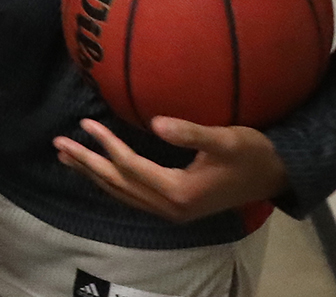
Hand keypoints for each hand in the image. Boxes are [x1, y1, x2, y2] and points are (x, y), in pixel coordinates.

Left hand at [53, 117, 288, 223]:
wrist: (278, 177)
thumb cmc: (253, 153)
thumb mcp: (225, 138)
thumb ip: (190, 132)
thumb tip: (155, 122)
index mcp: (178, 192)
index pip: (130, 167)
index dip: (106, 145)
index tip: (85, 123)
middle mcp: (170, 208)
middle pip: (118, 185)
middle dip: (87, 164)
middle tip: (58, 145)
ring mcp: (173, 212)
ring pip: (123, 194)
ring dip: (94, 175)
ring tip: (68, 158)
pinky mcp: (177, 208)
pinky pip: (133, 197)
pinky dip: (112, 183)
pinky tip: (102, 172)